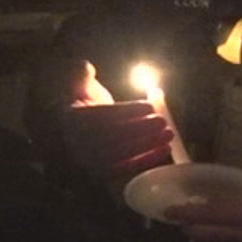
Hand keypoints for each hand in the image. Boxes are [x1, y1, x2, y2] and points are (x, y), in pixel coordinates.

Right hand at [54, 62, 170, 193]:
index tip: (148, 106)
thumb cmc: (82, 105)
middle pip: (113, 137)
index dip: (127, 111)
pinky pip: (125, 170)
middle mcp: (78, 142)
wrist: (72, 134)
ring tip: (169, 134)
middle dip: (141, 129)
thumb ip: (80, 74)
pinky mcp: (102, 174)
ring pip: (121, 154)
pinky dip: (146, 161)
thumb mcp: (77, 85)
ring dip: (148, 145)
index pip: (101, 116)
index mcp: (72, 119)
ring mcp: (90, 161)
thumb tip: (86, 67)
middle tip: (162, 121)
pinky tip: (165, 150)